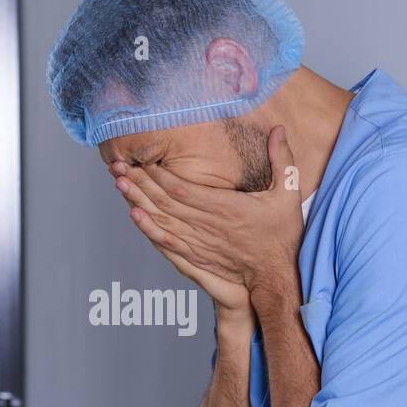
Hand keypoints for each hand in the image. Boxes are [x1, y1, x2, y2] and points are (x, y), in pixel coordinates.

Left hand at [111, 125, 302, 296]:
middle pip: (164, 201)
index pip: (182, 188)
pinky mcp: (197, 257)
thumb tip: (278, 129)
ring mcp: (199, 243)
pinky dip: (149, 228)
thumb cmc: (282, 236)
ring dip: (138, 200)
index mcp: (224, 207)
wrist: (276, 277)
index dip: (158, 174)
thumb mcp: (288, 194)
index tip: (142, 158)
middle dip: (139, 181)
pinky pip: (167, 241)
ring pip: (162, 219)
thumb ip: (282, 160)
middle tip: (118, 165)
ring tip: (119, 183)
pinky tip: (135, 216)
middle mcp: (206, 225)